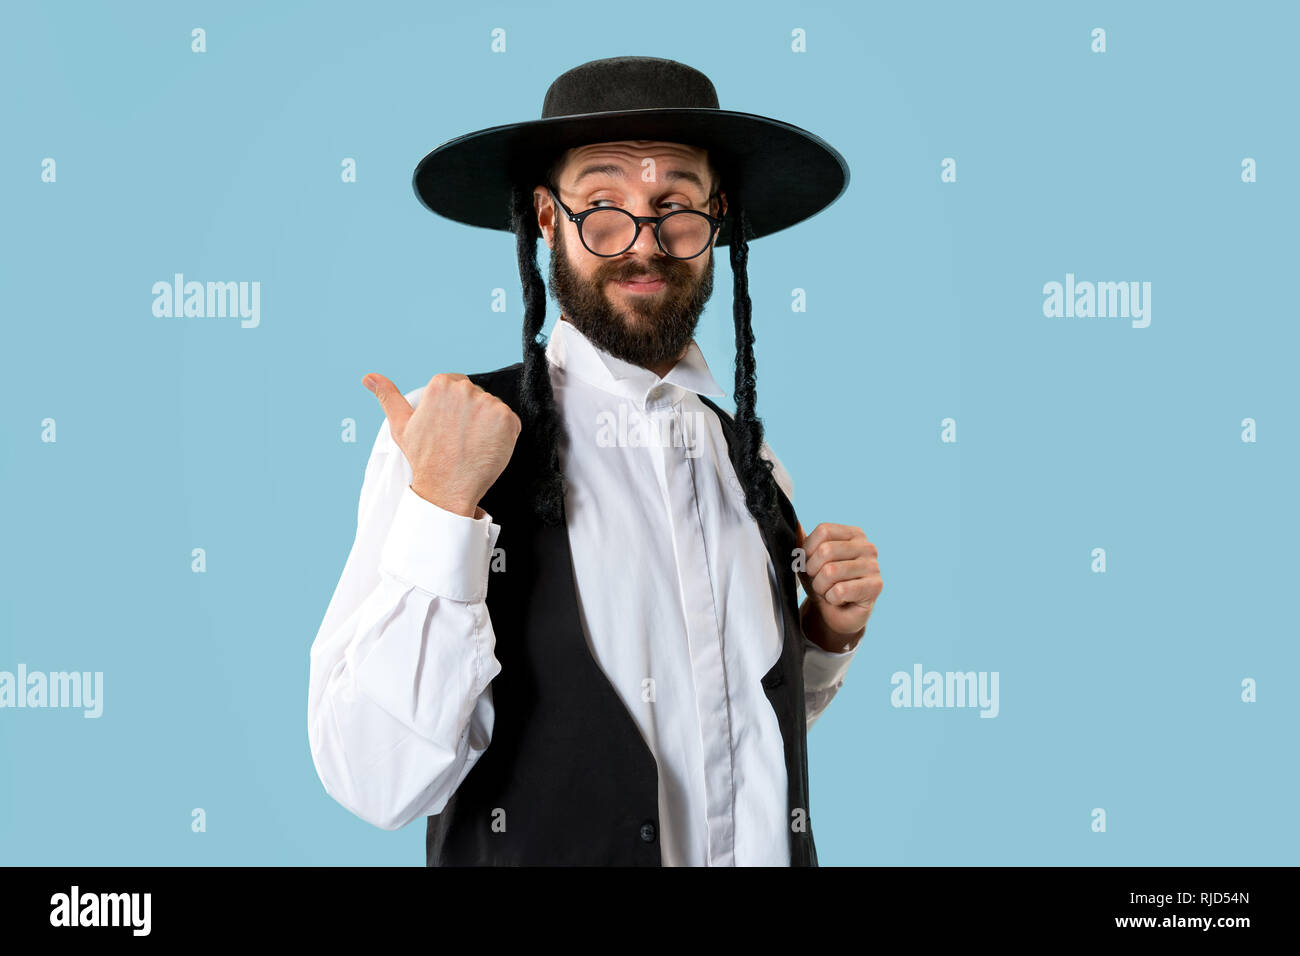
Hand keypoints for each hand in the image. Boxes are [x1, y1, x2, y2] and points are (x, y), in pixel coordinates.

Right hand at [362, 372, 520, 517]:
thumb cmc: (423, 459)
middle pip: (477, 395)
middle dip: (472, 414)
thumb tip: (368, 377)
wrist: (445, 489)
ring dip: (488, 425)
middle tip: (460, 439)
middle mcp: (466, 390)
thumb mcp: (401, 425)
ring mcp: (489, 405)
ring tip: (471, 445)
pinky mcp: (508, 420)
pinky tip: (486, 448)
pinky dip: (504, 435)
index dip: (455, 408)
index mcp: (441, 385)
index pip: (458, 386)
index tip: (450, 427)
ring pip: (493, 409)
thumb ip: (388, 396)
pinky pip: (510, 422)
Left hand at [796, 521, 881, 649]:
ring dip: (821, 587)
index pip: (823, 531)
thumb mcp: (808, 561)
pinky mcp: (875, 587)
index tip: (810, 564)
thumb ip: (802, 541)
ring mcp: (874, 566)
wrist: (835, 614)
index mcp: (853, 534)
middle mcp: (867, 547)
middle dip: (814, 571)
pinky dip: (832, 599)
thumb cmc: (823, 583)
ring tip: (828, 591)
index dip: (808, 550)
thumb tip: (794, 524)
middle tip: (819, 581)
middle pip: (826, 550)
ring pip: (831, 571)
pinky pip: (840, 590)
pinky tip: (839, 600)